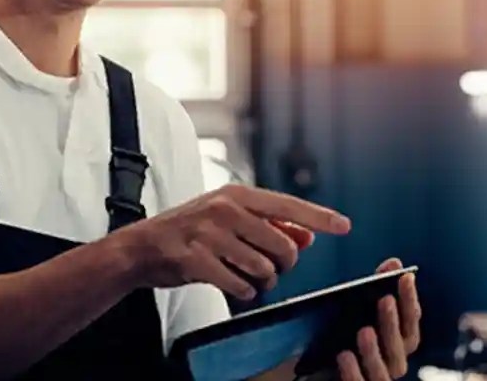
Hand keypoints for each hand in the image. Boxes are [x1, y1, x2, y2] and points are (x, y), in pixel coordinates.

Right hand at [112, 184, 350, 299]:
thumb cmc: (190, 230)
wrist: (142, 247)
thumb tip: (306, 236)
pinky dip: (242, 291)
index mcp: (236, 195)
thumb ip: (268, 225)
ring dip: (260, 280)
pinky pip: (241, 286)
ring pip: (264, 269)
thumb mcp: (228, 218)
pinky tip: (231, 283)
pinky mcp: (198, 261)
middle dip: (282, 264)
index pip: (288, 206)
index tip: (344, 225)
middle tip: (266, 265)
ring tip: (242, 272)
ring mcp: (210, 235)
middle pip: (283, 246)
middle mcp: (225, 210)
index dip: (319, 217)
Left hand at [334, 259, 420, 379]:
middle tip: (385, 299)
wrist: (316, 369)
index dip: (409, 300)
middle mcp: (393, 363)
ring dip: (374, 349)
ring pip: (383, 370)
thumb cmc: (342, 337)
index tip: (405, 276)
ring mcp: (377, 379)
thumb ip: (374, 290)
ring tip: (364, 330)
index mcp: (397, 341)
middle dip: (392, 321)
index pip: (411, 322)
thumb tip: (393, 264)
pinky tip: (344, 355)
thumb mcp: (356, 312)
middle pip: (401, 345)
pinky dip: (353, 372)